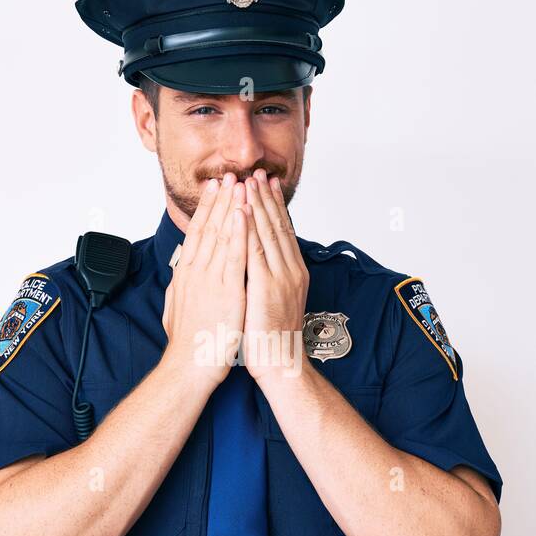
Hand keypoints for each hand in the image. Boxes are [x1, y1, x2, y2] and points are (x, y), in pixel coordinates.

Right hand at [160, 172, 248, 393]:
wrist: (191, 366)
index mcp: (187, 275)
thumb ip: (183, 286)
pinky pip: (235, 255)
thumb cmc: (189, 343)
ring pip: (223, 235)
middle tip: (228, 175)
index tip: (214, 189)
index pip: (198, 234)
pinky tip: (245, 213)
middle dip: (220, 200)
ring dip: (232, 207)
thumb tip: (182, 273)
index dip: (207, 209)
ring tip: (240, 184)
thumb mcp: (179, 307)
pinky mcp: (227, 290)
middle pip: (210, 227)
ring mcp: (211, 280)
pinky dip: (240, 232)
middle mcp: (197, 272)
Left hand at [242, 168, 309, 384]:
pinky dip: (249, 228)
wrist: (280, 362)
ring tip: (248, 181)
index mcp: (292, 273)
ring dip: (257, 205)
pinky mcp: (265, 286)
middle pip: (277, 226)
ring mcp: (279, 277)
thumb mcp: (275, 301)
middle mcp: (290, 270)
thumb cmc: (272, 338)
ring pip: (267, 233)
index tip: (265, 185)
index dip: (273, 207)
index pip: (282, 232)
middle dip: (266, 198)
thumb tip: (261, 265)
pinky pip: (255, 251)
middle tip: (258, 173)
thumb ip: (270, 279)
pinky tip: (242, 211)